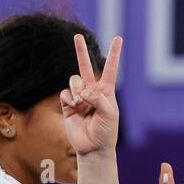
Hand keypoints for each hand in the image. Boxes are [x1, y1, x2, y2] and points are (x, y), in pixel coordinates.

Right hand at [61, 35, 122, 155]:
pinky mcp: (68, 105)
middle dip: (80, 51)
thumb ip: (98, 99)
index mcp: (107, 91)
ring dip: (77, 91)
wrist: (92, 147)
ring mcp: (79, 97)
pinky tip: (74, 108)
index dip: (114, 53)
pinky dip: (69, 99)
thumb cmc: (106, 131)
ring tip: (81, 104)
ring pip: (74, 81)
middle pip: (86, 66)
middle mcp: (92, 91)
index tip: (118, 38)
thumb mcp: (109, 114)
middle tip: (77, 36)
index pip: (110, 68)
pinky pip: (65, 93)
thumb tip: (84, 91)